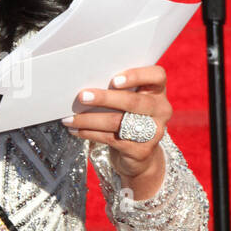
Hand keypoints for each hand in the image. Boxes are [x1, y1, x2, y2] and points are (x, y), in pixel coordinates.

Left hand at [60, 65, 170, 181]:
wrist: (139, 155)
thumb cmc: (127, 117)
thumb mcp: (128, 101)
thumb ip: (116, 90)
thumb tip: (81, 84)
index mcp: (157, 91)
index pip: (157, 76)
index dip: (137, 76)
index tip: (114, 80)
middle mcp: (161, 109)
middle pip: (133, 101)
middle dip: (104, 98)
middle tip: (82, 97)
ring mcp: (154, 132)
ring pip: (118, 122)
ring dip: (89, 119)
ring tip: (70, 118)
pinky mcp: (141, 150)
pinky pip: (111, 138)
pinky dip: (89, 133)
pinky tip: (76, 130)